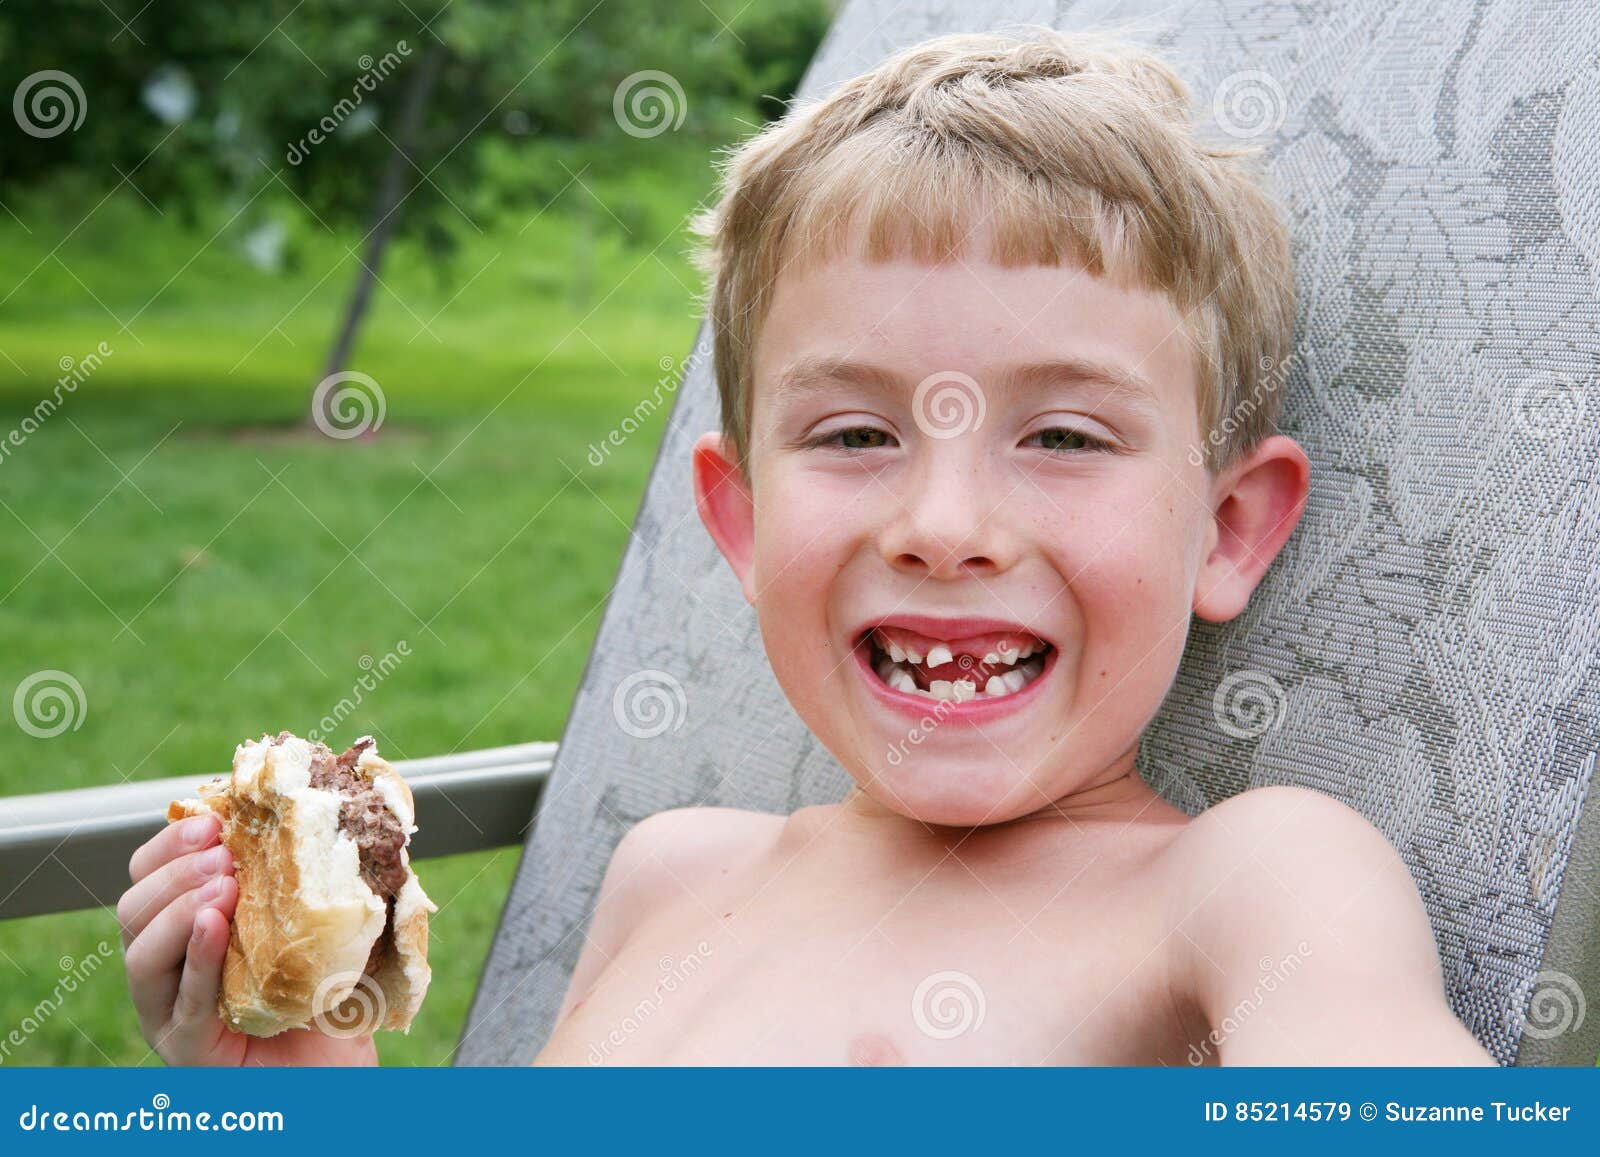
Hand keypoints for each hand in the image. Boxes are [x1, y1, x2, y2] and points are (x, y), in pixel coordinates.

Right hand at [119, 812, 377, 1065]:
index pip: (151, 879)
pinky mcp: (191, 1050)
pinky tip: (212, 926)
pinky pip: (184, 1002)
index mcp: (187, 934)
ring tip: (221, 886)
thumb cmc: (327, 999)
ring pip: (142, 955)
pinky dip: (196, 959)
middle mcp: (168, 974)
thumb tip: (327, 816)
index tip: (212, 819)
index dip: (172, 844)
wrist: (341, 1075)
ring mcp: (171, 1015)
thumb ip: (302, 882)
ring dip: (177, 911)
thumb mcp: (313, 927)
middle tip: (221, 854)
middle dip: (173, 872)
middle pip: (134, 911)